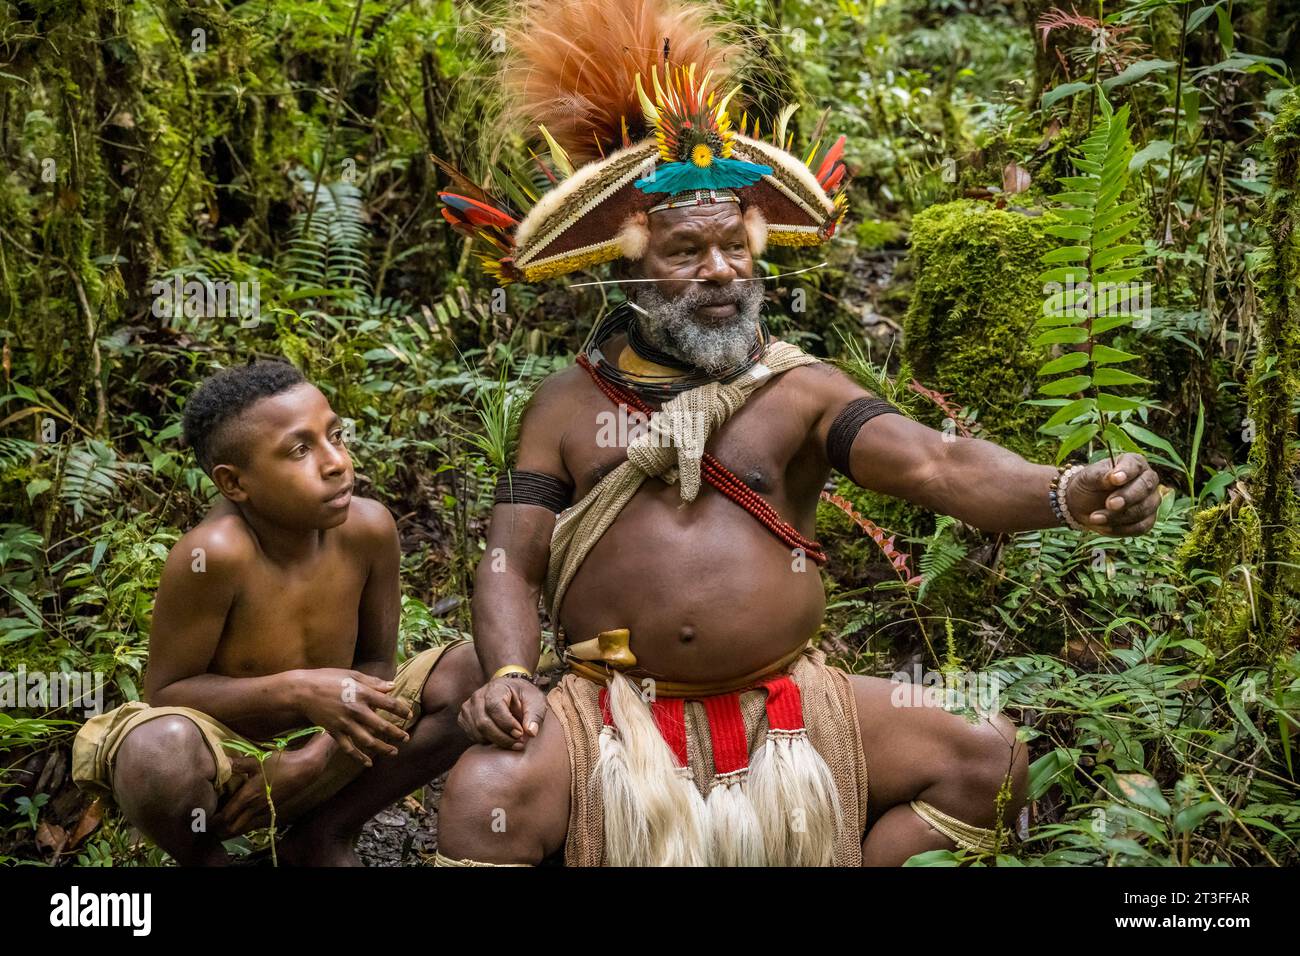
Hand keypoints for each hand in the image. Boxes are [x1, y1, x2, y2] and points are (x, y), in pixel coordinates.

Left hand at [213, 750, 317, 837]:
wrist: (304, 770)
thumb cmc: (280, 764)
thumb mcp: (258, 760)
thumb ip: (239, 763)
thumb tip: (223, 761)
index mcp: (247, 797)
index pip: (226, 816)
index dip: (214, 820)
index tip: (205, 817)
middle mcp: (254, 807)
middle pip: (234, 827)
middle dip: (222, 828)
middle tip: (213, 821)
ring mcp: (263, 809)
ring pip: (244, 824)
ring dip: (233, 824)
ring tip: (225, 818)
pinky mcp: (271, 807)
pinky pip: (253, 818)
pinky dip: (244, 818)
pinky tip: (242, 808)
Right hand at [294, 668, 411, 765]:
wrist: (303, 690)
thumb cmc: (328, 678)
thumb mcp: (353, 675)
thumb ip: (374, 682)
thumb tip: (393, 686)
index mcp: (362, 693)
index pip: (389, 704)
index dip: (401, 710)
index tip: (409, 715)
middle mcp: (356, 710)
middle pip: (381, 726)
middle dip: (396, 733)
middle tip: (406, 738)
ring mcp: (344, 723)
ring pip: (367, 741)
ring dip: (382, 748)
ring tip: (393, 752)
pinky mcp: (334, 731)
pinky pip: (348, 748)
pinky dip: (359, 757)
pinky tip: (368, 763)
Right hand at [457, 677, 546, 750]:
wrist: (512, 693)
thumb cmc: (524, 697)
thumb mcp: (536, 701)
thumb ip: (535, 715)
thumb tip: (531, 732)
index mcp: (495, 687)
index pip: (494, 707)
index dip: (507, 723)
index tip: (520, 733)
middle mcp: (478, 696)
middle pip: (483, 723)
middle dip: (502, 738)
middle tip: (519, 744)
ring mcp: (469, 708)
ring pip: (477, 732)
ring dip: (496, 742)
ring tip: (513, 742)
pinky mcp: (465, 719)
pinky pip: (473, 736)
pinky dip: (487, 741)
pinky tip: (500, 739)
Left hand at [1065, 452, 1161, 536]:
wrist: (1083, 505)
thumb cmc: (1088, 485)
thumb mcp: (1088, 477)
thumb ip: (1101, 476)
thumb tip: (1112, 477)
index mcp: (1134, 463)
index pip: (1135, 466)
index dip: (1126, 473)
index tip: (1115, 479)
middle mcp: (1148, 480)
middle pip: (1145, 488)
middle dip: (1126, 498)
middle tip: (1109, 504)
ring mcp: (1150, 501)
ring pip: (1143, 510)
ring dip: (1118, 516)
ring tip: (1095, 518)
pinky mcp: (1147, 520)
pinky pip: (1141, 527)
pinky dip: (1122, 529)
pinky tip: (1104, 527)